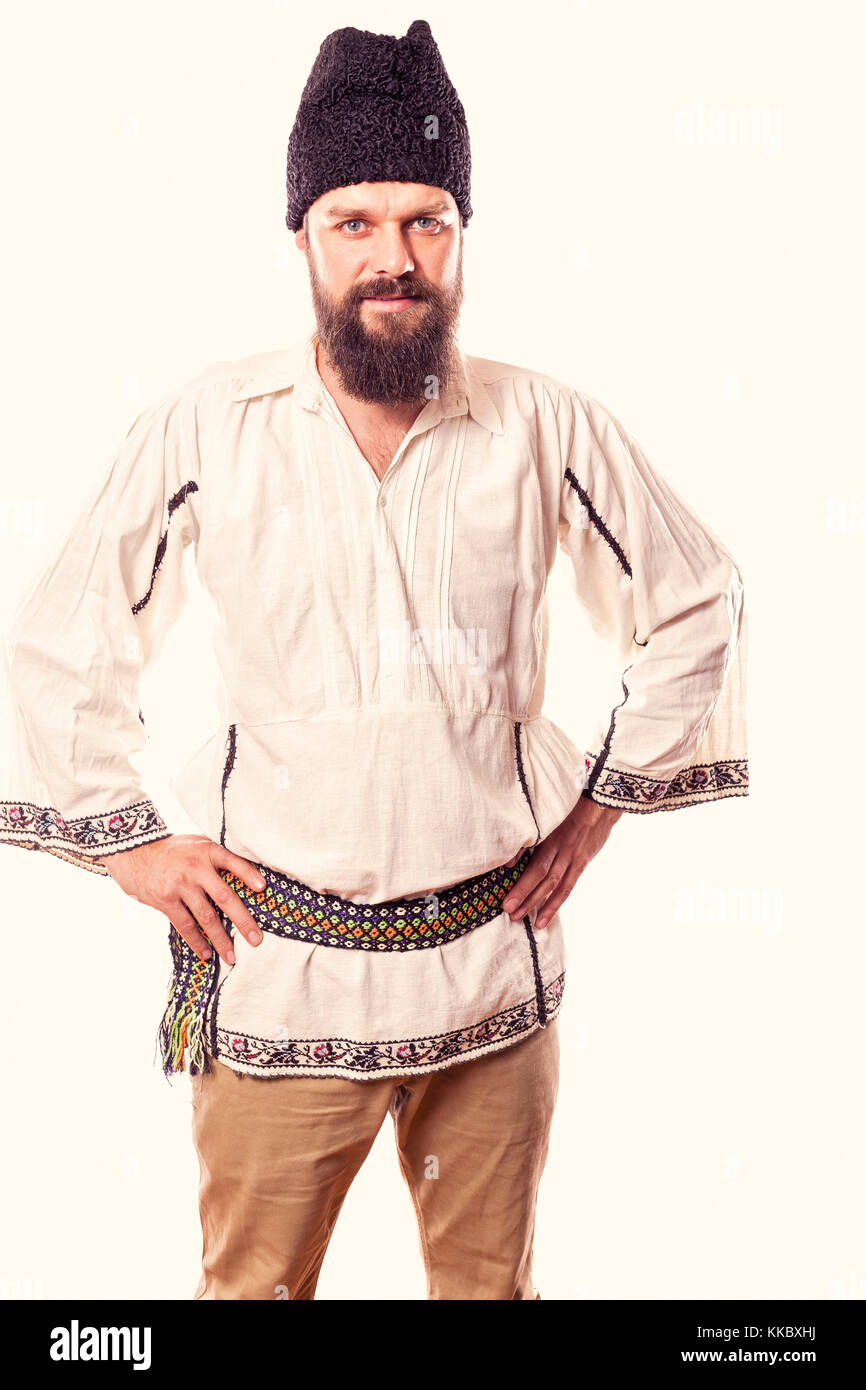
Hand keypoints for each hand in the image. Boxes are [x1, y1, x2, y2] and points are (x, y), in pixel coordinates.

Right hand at [96, 834, 266, 964]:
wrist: (135, 853)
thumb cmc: (173, 850)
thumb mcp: (197, 843)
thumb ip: (217, 856)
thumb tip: (248, 874)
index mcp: (207, 851)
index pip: (232, 861)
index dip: (248, 874)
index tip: (263, 889)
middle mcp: (195, 867)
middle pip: (224, 897)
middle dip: (242, 920)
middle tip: (256, 939)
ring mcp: (180, 885)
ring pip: (206, 917)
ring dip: (221, 939)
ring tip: (232, 956)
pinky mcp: (166, 900)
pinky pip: (185, 925)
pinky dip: (197, 941)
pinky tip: (206, 953)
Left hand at [501, 796, 623, 928]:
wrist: (599, 805)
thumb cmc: (568, 809)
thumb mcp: (548, 818)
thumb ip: (529, 838)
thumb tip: (509, 861)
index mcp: (550, 838)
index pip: (534, 867)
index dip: (521, 886)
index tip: (506, 901)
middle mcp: (561, 850)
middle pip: (543, 878)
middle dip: (526, 897)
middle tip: (510, 913)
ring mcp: (574, 858)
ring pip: (556, 885)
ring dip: (543, 904)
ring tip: (531, 922)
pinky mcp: (583, 862)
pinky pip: (569, 885)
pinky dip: (557, 901)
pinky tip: (547, 914)